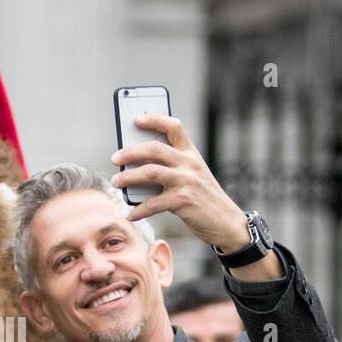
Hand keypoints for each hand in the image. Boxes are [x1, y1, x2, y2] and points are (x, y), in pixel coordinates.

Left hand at [110, 113, 249, 249]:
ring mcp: (187, 181)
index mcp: (192, 154)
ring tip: (116, 182)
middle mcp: (190, 163)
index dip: (155, 120)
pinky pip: (153, 203)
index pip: (174, 127)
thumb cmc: (205, 200)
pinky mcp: (183, 200)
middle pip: (154, 149)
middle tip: (115, 158)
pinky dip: (139, 209)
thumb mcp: (194, 177)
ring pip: (149, 172)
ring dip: (128, 177)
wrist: (227, 222)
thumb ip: (173, 170)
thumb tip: (138, 171)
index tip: (137, 119)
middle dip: (130, 152)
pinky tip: (130, 214)